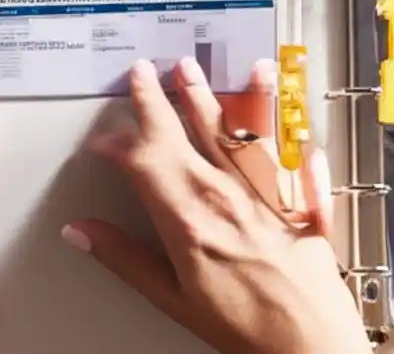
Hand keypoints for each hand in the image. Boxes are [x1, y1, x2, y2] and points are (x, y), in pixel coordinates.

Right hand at [61, 59, 368, 353]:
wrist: (310, 343)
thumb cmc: (246, 329)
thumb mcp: (173, 300)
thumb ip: (126, 259)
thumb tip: (83, 232)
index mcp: (190, 220)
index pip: (143, 162)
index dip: (118, 143)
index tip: (102, 137)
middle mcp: (228, 195)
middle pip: (184, 133)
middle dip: (158, 99)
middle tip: (143, 70)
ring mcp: (266, 189)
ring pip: (232, 128)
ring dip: (210, 95)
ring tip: (194, 67)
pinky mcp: (299, 193)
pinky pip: (284, 141)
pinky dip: (275, 112)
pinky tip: (271, 87)